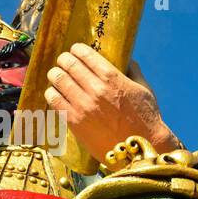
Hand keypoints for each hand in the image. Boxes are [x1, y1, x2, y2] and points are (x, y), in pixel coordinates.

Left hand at [45, 43, 179, 163]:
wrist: (138, 149)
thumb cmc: (145, 118)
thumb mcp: (144, 89)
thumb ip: (133, 71)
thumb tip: (127, 59)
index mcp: (112, 78)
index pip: (85, 54)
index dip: (77, 49)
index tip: (75, 50)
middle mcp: (96, 89)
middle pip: (69, 64)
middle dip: (64, 60)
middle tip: (63, 61)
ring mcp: (83, 106)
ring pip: (58, 80)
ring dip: (55, 75)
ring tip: (57, 76)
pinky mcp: (75, 122)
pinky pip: (54, 100)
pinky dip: (52, 93)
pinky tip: (54, 93)